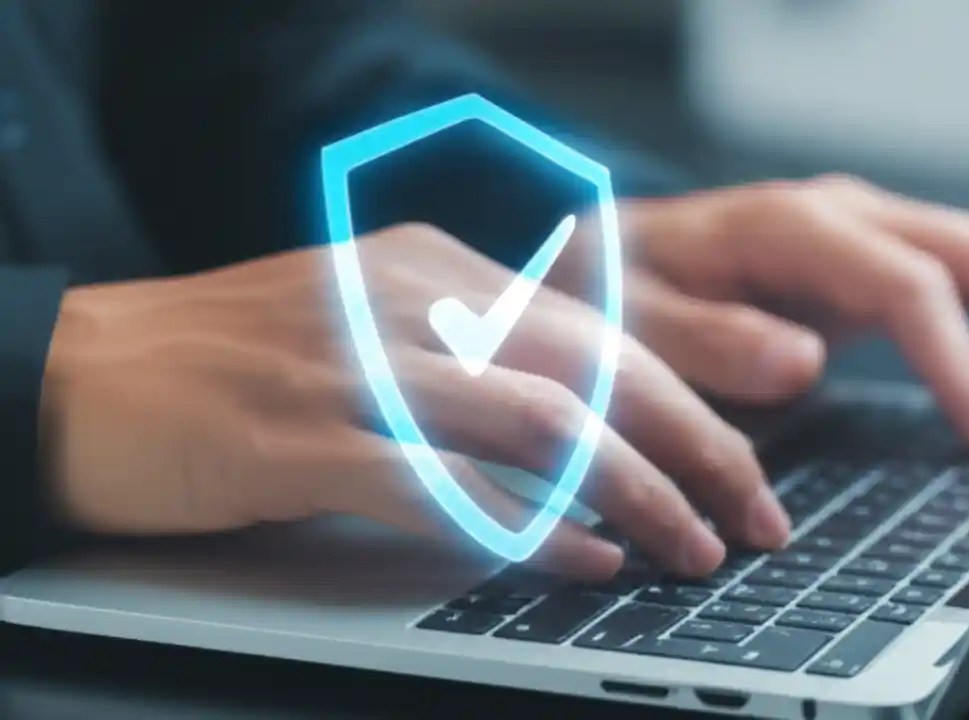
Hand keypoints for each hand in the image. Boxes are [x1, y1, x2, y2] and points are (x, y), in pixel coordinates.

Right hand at [39, 223, 790, 581]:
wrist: (80, 371)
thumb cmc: (237, 367)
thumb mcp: (374, 337)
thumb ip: (473, 368)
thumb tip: (588, 440)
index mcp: (436, 269)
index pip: (600, 334)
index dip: (688, 408)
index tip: (745, 474)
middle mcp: (408, 300)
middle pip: (593, 370)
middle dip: (694, 448)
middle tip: (754, 519)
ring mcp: (355, 363)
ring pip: (537, 419)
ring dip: (633, 489)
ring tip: (692, 549)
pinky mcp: (300, 434)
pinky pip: (442, 481)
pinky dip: (526, 525)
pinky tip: (585, 560)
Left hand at [554, 175, 968, 454]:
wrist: (603, 255)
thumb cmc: (615, 291)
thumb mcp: (631, 322)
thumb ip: (707, 340)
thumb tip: (803, 359)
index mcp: (791, 226)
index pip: (911, 286)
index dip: (963, 364)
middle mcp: (844, 215)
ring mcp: (868, 232)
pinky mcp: (876, 260)